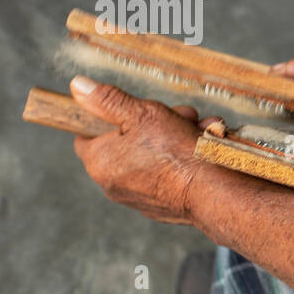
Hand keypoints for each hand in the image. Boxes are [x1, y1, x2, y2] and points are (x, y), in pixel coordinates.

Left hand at [69, 75, 220, 224]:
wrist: (215, 194)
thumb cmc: (178, 154)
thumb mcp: (143, 114)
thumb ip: (109, 100)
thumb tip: (78, 86)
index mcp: (100, 162)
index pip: (87, 135)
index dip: (110, 118)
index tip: (134, 111)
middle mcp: (113, 185)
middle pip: (127, 144)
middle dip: (155, 125)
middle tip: (180, 115)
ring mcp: (139, 199)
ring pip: (152, 159)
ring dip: (175, 140)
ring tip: (201, 131)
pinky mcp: (164, 208)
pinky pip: (169, 178)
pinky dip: (183, 163)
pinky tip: (205, 151)